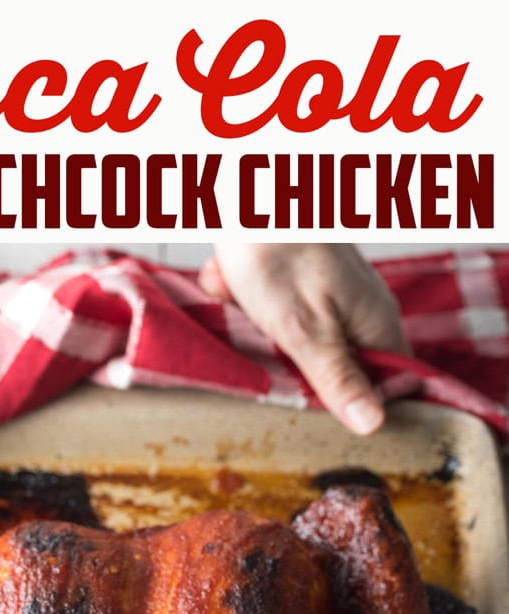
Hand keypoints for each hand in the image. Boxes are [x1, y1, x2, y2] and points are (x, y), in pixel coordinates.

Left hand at [200, 244, 410, 435]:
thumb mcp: (304, 330)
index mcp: (376, 326)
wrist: (247, 184)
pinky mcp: (302, 283)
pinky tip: (231, 284)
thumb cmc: (278, 253)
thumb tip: (373, 425)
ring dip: (261, 333)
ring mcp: (332, 295)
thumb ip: (336, 378)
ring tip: (242, 307)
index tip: (314, 411)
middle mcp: (364, 311)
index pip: (386, 388)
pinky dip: (248, 304)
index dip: (353, 407)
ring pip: (298, 343)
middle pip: (336, 371)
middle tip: (265, 351)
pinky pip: (276, 314)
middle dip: (291, 367)